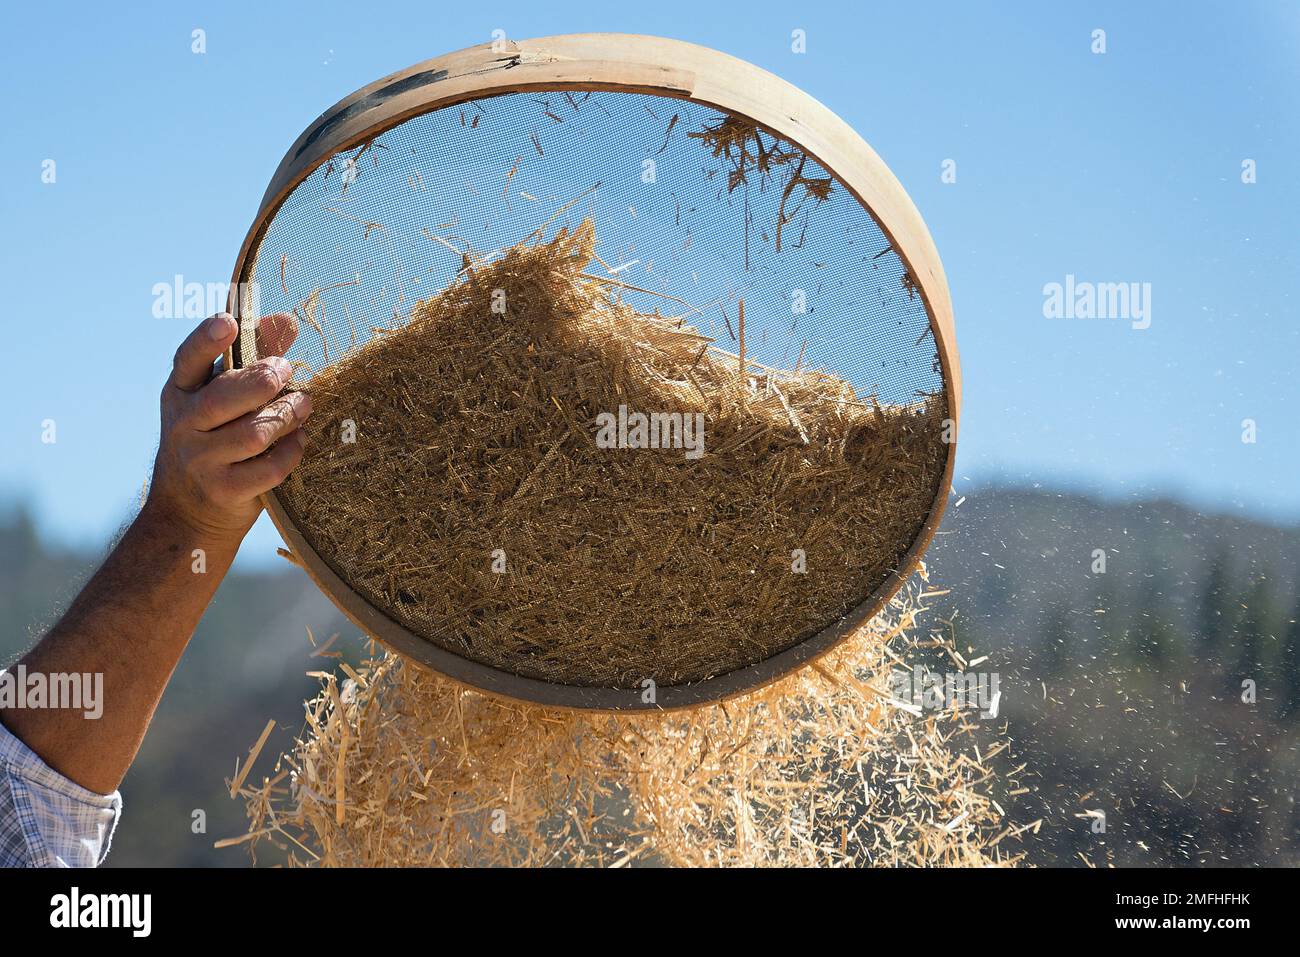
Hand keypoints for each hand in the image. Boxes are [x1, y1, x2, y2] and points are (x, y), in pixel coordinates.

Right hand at [146, 311, 309, 544]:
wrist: (187, 512)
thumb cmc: (212, 438)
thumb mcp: (218, 396)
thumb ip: (250, 357)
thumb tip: (285, 320)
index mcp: (180, 394)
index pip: (188, 361)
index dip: (206, 341)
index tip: (229, 322)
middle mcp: (183, 426)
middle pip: (224, 398)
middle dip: (262, 380)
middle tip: (286, 369)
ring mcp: (201, 461)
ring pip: (254, 433)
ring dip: (287, 416)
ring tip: (304, 405)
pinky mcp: (225, 491)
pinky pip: (270, 468)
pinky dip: (292, 452)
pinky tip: (299, 441)